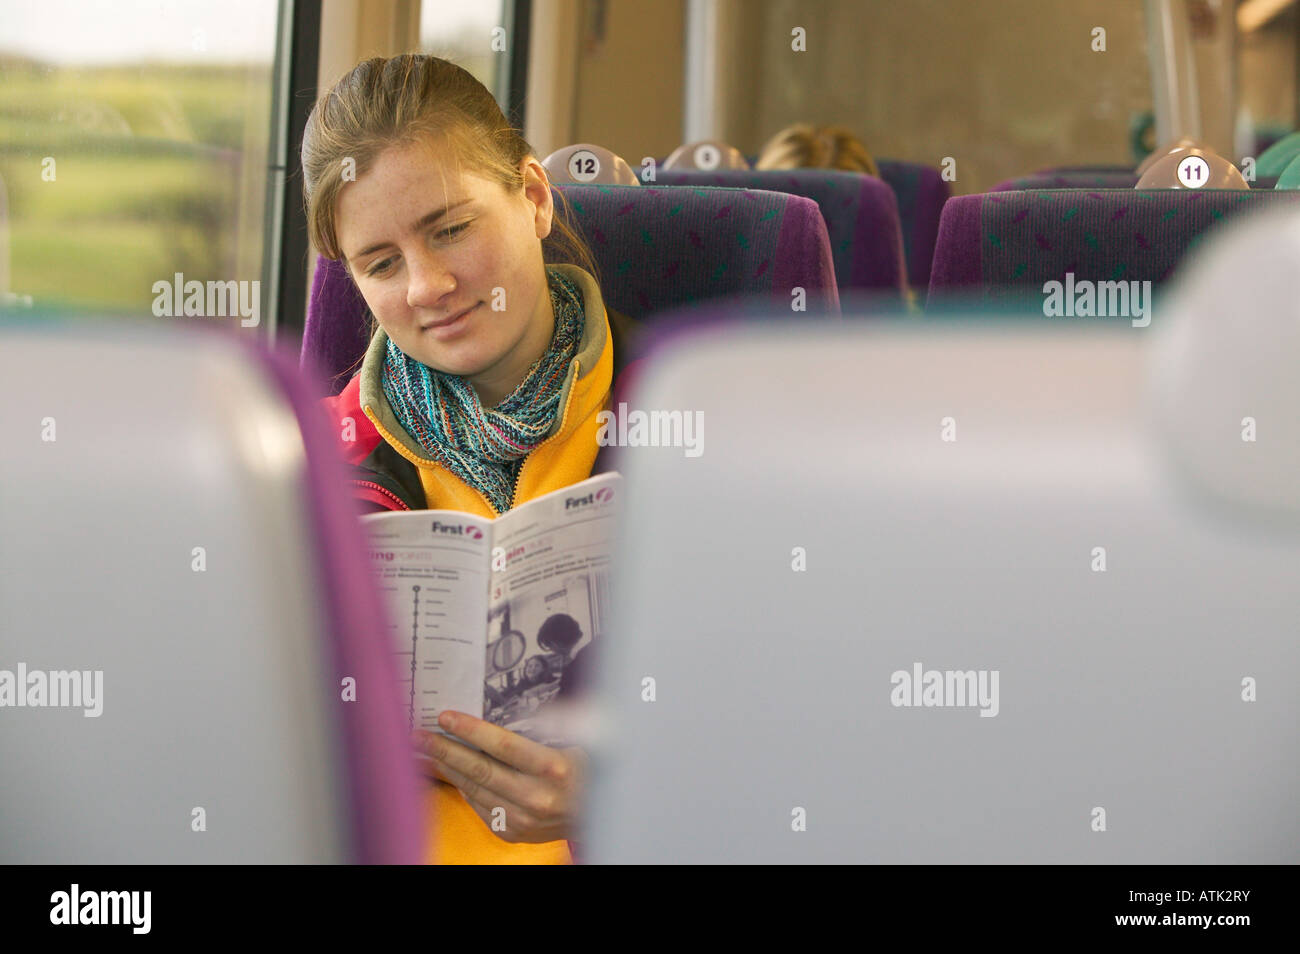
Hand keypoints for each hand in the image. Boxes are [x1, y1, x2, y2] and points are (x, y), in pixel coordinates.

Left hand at [413, 710, 586, 843]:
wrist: (602, 816)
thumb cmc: (590, 770)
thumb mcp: (584, 739)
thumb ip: (558, 720)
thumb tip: (519, 706)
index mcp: (554, 769)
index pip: (503, 745)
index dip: (471, 730)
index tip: (446, 717)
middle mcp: (537, 798)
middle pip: (481, 769)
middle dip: (446, 749)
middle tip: (420, 735)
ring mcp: (523, 820)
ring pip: (475, 789)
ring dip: (448, 768)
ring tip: (428, 751)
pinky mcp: (514, 833)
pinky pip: (480, 806)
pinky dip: (464, 788)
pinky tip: (453, 772)